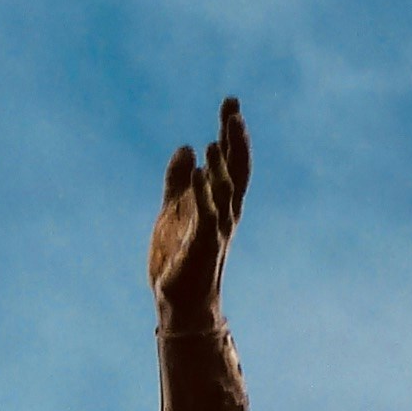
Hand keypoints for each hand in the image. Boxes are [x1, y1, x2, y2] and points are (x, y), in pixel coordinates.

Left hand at [148, 96, 248, 324]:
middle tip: (232, 107)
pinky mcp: (201, 247)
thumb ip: (179, 181)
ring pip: (225, 191)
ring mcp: (216, 231)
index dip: (233, 134)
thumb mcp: (175, 211)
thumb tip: (185, 148)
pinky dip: (202, 192)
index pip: (233, 162)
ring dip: (220, 165)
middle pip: (236, 170)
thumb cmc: (180, 262)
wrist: (179, 306)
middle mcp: (226, 215)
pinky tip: (197, 170)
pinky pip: (206, 215)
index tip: (231, 104)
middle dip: (235, 139)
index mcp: (221, 205)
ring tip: (214, 139)